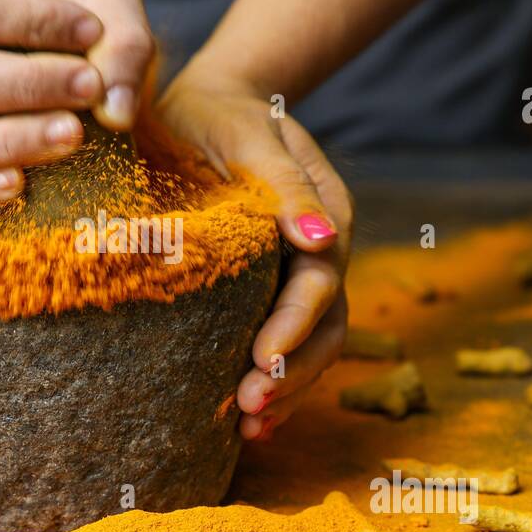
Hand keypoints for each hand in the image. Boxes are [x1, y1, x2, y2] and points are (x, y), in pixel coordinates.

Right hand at [0, 0, 154, 211]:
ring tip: (72, 136)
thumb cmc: (80, 29)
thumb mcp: (110, 11)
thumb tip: (115, 111)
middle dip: (25, 85)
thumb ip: (122, 44)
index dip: (33, 22)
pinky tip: (20, 185)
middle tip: (89, 88)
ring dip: (10, 141)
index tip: (93, 32)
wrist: (72, 66)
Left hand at [156, 63, 352, 440]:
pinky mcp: (269, 287)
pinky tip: (250, 421)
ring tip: (249, 429)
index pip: (319, 283)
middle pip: (324, 326)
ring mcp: (298, 272)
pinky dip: (273, 379)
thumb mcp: (249, 134)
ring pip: (310, 343)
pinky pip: (283, 340)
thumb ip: (286, 185)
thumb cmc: (219, 111)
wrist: (205, 103)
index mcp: (326, 213)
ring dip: (286, 389)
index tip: (262, 363)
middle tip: (249, 412)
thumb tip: (321, 239)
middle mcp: (320, 250)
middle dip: (292, 374)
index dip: (294, 328)